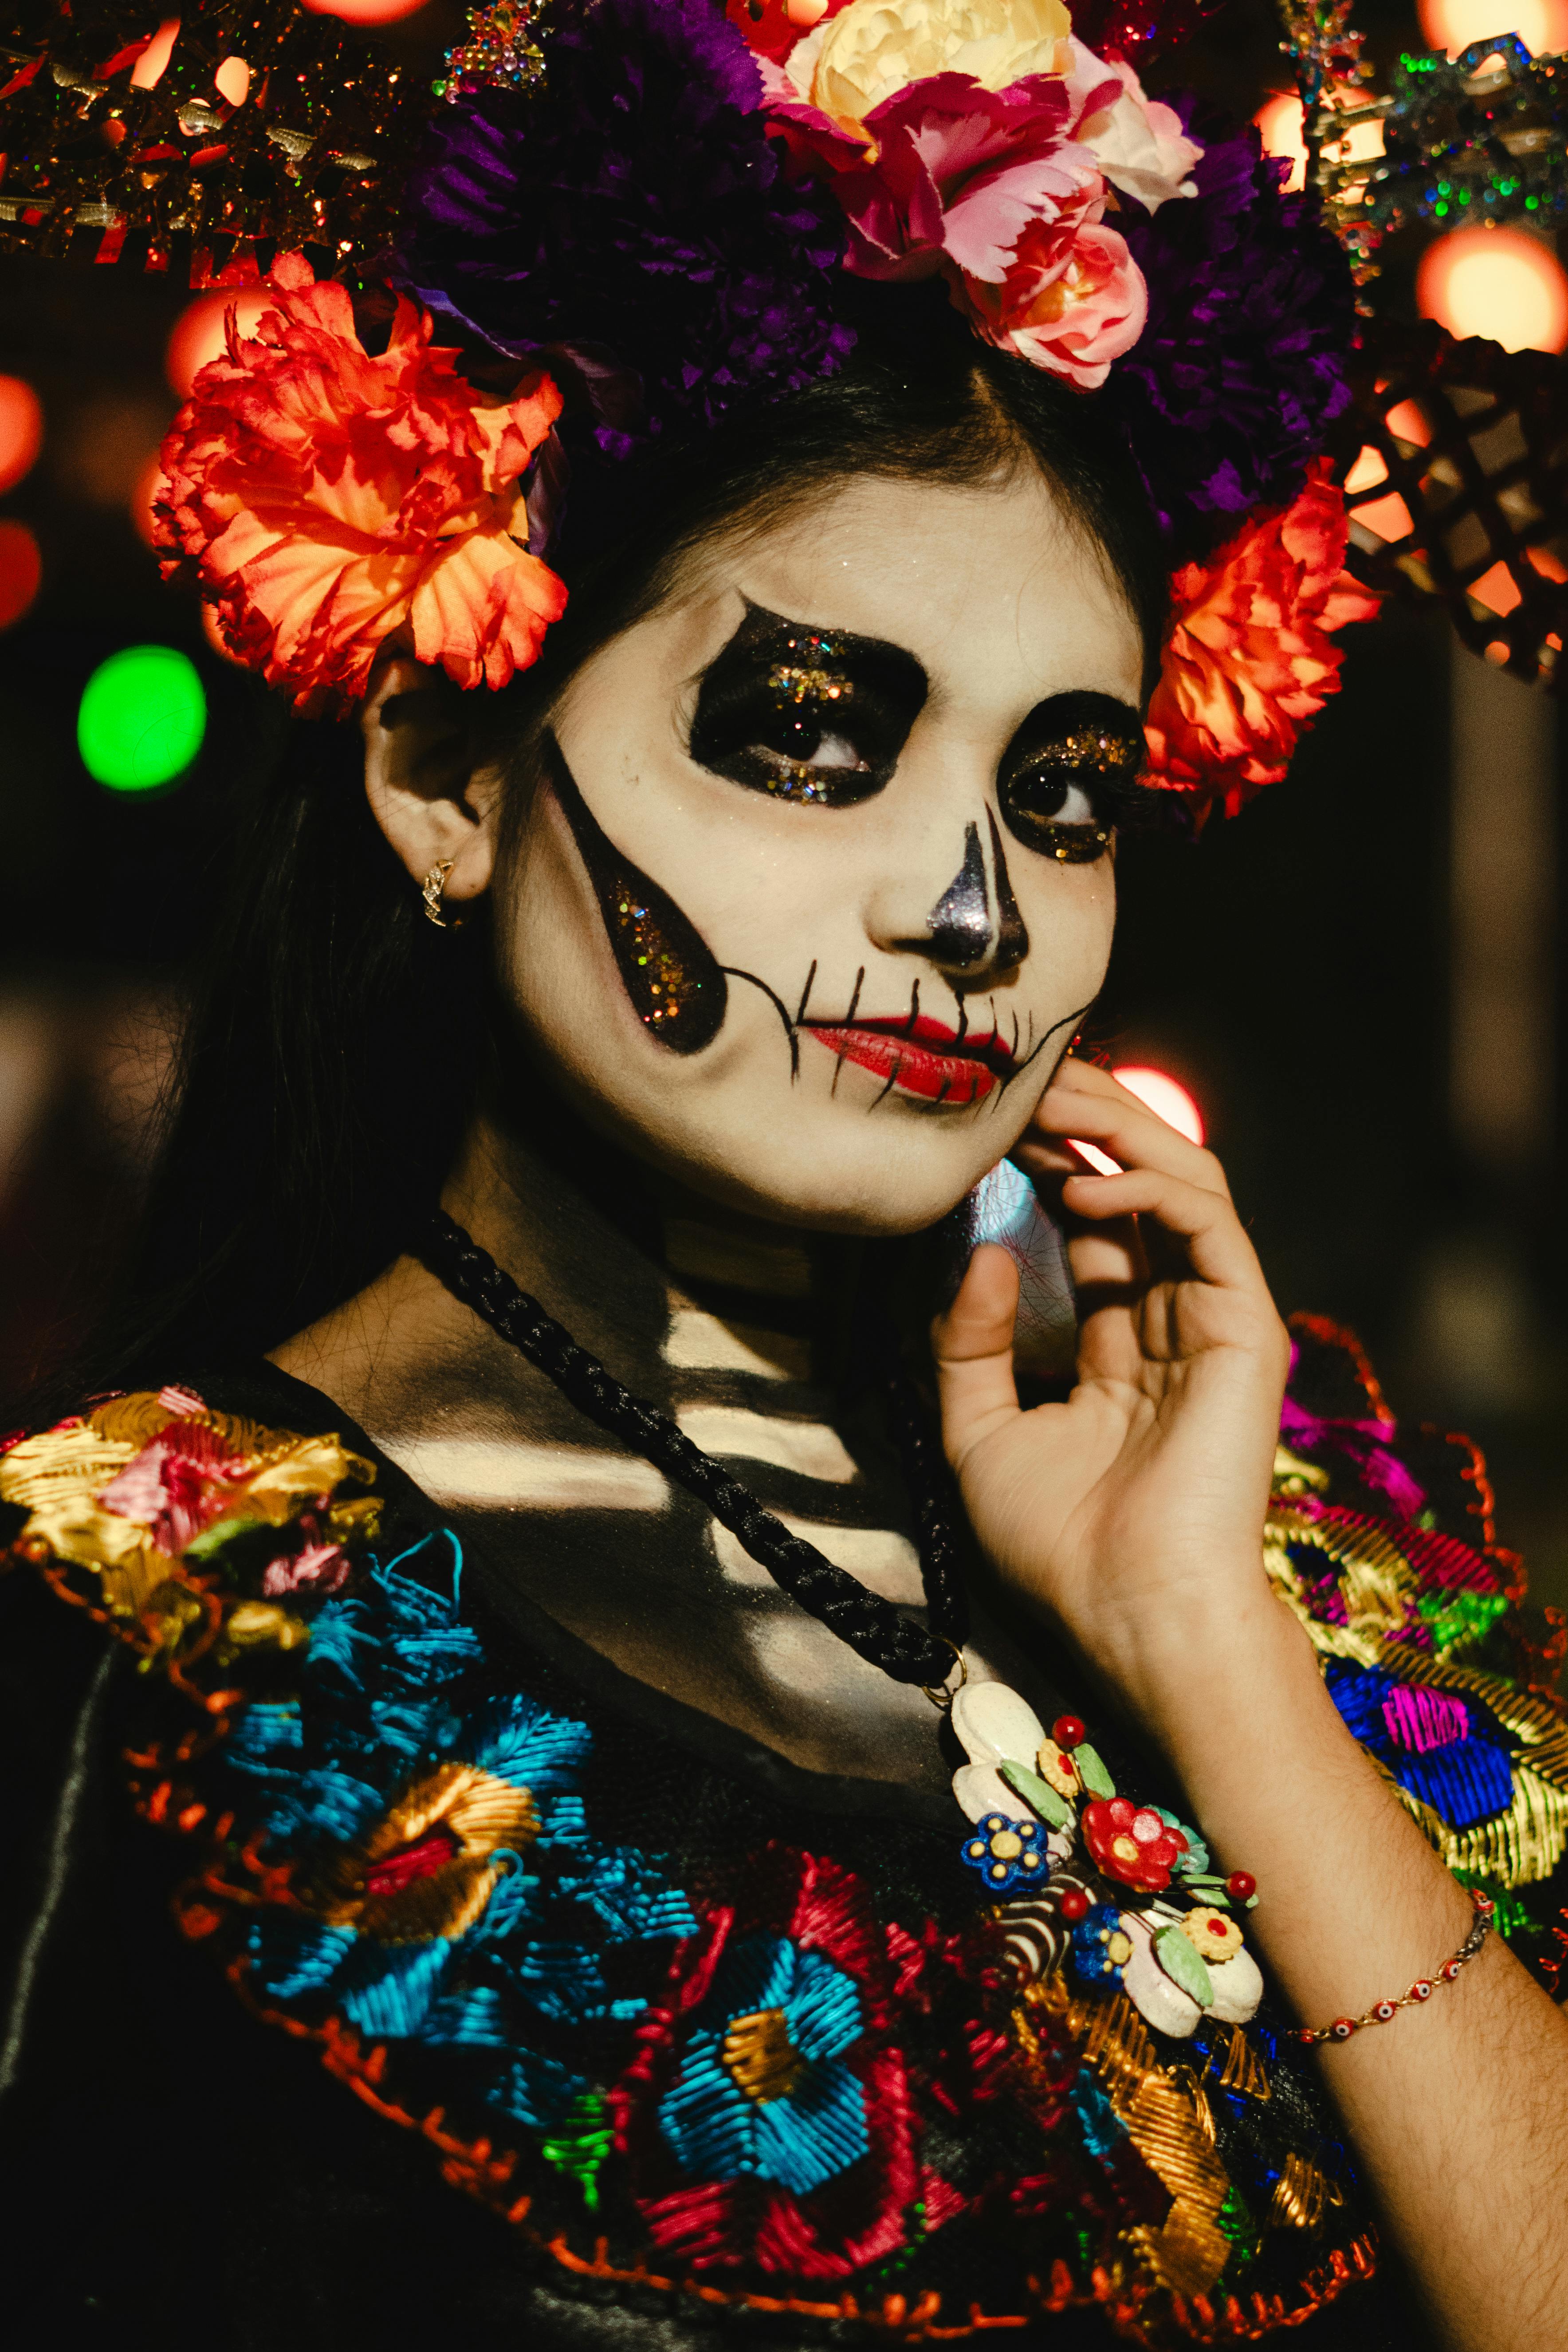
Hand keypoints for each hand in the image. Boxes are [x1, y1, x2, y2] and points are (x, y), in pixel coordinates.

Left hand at [931, 1058, 1290, 1706]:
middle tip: (1023, 1079)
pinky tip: (1086, 1180)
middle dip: (1084, 1124)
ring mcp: (1216, 1319)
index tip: (992, 1122)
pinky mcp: (1246, 1326)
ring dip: (1116, 1131)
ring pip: (1180, 1184)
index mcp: (1124, 1346)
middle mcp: (1175, 1321)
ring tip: (1051, 1098)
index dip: (1049, 1164)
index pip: (1095, 1224)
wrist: (1130, 1612)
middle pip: (1138, 1187)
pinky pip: (1206, 1225)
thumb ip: (970, 1343)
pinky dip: (1148, 1186)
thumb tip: (984, 1249)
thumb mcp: (978, 1433)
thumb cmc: (1061, 1546)